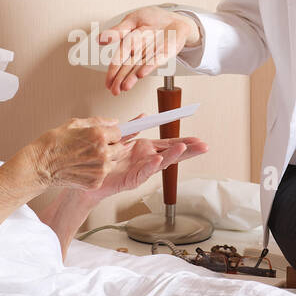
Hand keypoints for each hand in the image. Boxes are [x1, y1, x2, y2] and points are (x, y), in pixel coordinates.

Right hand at [28, 117, 127, 191]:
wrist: (41, 165)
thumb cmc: (53, 144)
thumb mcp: (74, 124)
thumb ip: (98, 121)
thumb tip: (113, 122)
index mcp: (99, 136)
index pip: (119, 133)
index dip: (111, 134)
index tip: (105, 136)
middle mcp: (103, 153)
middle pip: (120, 149)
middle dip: (111, 146)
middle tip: (94, 147)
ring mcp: (100, 170)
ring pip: (113, 162)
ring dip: (105, 159)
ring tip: (87, 157)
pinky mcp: (96, 182)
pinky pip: (104, 174)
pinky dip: (96, 171)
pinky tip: (83, 166)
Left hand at [83, 115, 208, 201]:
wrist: (92, 176)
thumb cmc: (106, 160)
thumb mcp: (120, 139)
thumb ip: (133, 129)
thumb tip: (145, 116)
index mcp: (146, 149)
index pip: (169, 143)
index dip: (184, 141)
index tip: (198, 139)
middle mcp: (147, 160)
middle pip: (172, 153)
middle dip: (188, 150)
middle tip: (203, 146)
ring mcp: (142, 170)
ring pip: (161, 162)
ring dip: (173, 155)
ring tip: (184, 148)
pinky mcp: (133, 179)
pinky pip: (143, 171)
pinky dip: (151, 165)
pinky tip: (159, 159)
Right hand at [99, 6, 198, 94]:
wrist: (175, 17)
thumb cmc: (153, 18)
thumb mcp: (132, 20)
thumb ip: (118, 30)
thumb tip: (100, 38)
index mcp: (130, 43)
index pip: (119, 59)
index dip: (113, 71)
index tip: (108, 83)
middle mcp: (141, 51)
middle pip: (128, 67)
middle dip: (120, 79)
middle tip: (114, 90)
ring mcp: (153, 53)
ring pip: (140, 67)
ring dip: (132, 77)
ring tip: (125, 87)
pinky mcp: (166, 52)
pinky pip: (157, 60)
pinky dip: (149, 66)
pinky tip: (141, 74)